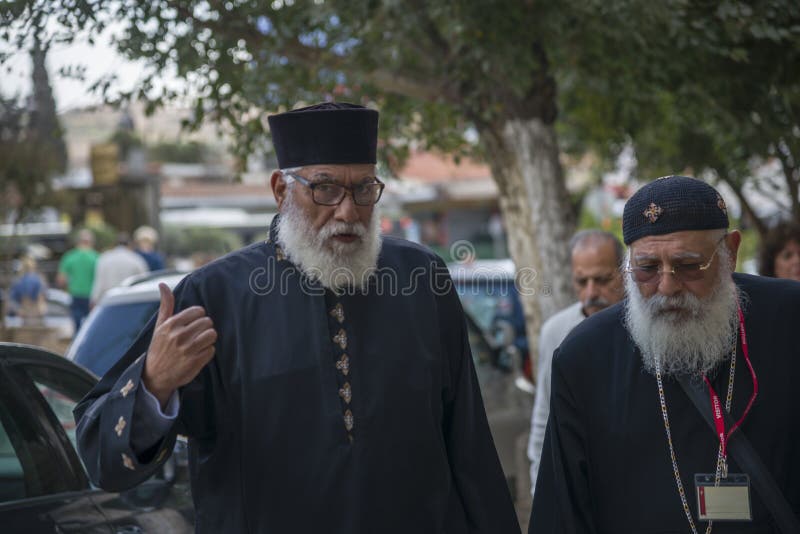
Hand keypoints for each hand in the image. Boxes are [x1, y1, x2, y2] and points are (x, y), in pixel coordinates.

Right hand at [142, 283, 216, 408]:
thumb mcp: (160, 326)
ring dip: (208, 339)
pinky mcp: (194, 362)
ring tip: (199, 343)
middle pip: (207, 322)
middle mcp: (178, 336)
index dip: (198, 317)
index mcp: (170, 325)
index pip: (198, 311)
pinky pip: (212, 350)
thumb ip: (165, 305)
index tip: (193, 323)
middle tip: (197, 334)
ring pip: (212, 335)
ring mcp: (187, 350)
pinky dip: (207, 352)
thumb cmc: (159, 347)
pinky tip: (198, 354)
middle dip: (204, 328)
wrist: (155, 376)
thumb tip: (162, 284)